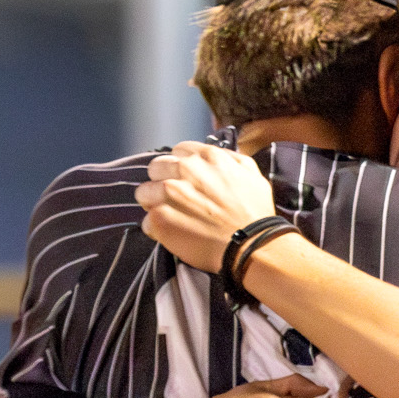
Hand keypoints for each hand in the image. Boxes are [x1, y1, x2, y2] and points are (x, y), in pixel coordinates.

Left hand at [136, 140, 277, 271]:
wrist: (251, 245)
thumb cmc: (255, 212)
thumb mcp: (251, 173)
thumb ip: (230, 158)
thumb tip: (216, 154)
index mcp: (206, 156)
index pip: (177, 151)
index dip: (182, 166)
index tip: (187, 180)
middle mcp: (184, 170)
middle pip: (156, 167)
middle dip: (163, 181)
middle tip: (176, 199)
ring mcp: (168, 194)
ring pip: (144, 192)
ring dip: (155, 204)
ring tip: (172, 217)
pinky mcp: (160, 219)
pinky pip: (146, 221)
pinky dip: (157, 229)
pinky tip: (174, 234)